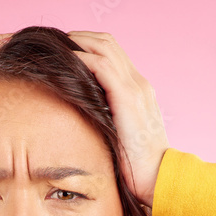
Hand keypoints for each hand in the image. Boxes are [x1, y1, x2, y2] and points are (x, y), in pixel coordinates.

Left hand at [67, 31, 168, 208]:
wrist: (158, 178)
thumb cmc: (137, 166)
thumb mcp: (121, 137)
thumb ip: (108, 121)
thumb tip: (84, 122)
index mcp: (138, 91)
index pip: (113, 54)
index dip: (89, 46)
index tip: (66, 51)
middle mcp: (139, 84)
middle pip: (108, 43)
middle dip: (80, 38)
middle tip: (57, 42)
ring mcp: (135, 88)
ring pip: (104, 47)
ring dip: (78, 43)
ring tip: (57, 46)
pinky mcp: (128, 98)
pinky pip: (102, 66)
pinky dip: (82, 58)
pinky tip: (66, 60)